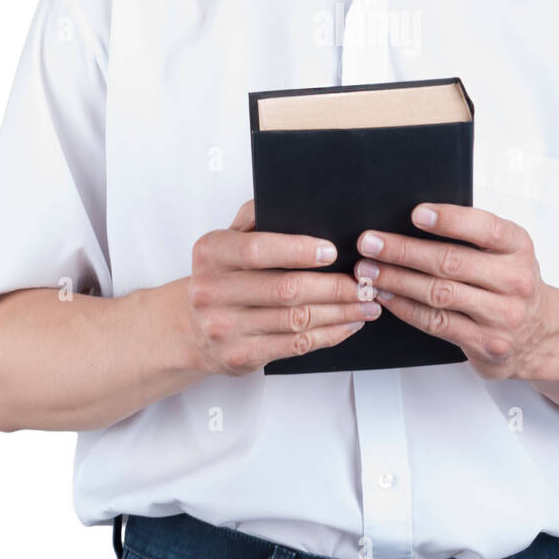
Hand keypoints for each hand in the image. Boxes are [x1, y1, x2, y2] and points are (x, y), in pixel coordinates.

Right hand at [188, 199, 380, 374]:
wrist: (191, 329)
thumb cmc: (221, 277)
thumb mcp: (226, 240)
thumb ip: (255, 217)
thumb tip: (295, 201)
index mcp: (211, 253)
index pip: (257, 250)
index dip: (298, 251)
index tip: (332, 251)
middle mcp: (212, 291)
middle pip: (285, 289)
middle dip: (334, 286)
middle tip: (365, 282)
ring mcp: (225, 328)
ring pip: (296, 320)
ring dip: (340, 312)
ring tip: (367, 303)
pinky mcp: (240, 357)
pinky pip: (295, 346)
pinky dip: (329, 335)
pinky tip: (348, 324)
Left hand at [353, 202, 551, 379]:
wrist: (540, 334)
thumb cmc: (509, 283)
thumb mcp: (506, 253)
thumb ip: (473, 237)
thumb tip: (413, 220)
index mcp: (519, 247)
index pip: (485, 228)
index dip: (449, 220)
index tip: (416, 213)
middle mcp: (514, 280)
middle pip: (451, 262)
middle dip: (404, 250)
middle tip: (370, 242)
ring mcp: (502, 315)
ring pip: (439, 293)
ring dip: (397, 280)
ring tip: (368, 270)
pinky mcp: (486, 342)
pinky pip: (437, 322)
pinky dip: (406, 307)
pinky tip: (386, 296)